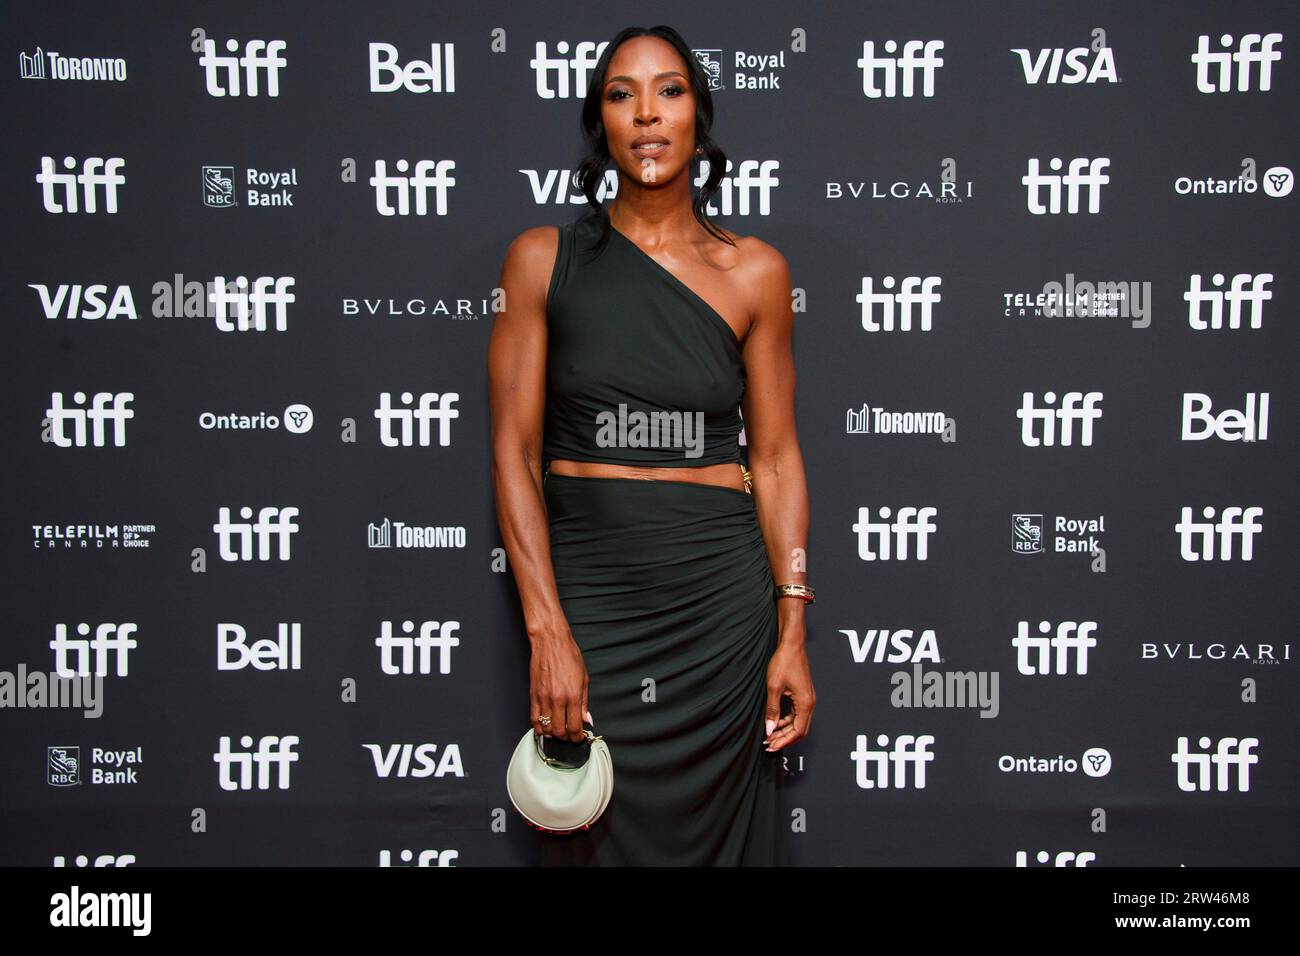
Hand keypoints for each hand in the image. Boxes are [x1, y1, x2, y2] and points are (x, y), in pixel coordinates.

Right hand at [529, 633, 591, 742]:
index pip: (575, 727)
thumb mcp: (584, 678)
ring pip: (546, 728)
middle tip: (570, 736)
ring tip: (558, 731)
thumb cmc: (568, 656)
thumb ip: (584, 702)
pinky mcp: (533, 696)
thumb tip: (587, 719)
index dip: (578, 737)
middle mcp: (557, 699)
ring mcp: (544, 698)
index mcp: (573, 695)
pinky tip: (545, 727)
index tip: (579, 738)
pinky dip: (539, 728)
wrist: (550, 642)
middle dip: (566, 738)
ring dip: (553, 734)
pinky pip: (534, 719)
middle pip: (560, 731)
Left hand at [763, 626, 813, 751]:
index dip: (784, 741)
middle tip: (769, 744)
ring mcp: (807, 698)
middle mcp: (809, 702)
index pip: (798, 731)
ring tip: (770, 735)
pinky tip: (775, 721)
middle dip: (785, 739)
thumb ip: (772, 710)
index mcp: (805, 703)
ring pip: (798, 722)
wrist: (792, 644)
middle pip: (800, 730)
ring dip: (785, 730)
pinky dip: (787, 720)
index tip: (771, 746)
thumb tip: (770, 729)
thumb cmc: (784, 662)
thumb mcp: (773, 688)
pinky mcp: (803, 694)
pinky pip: (797, 713)